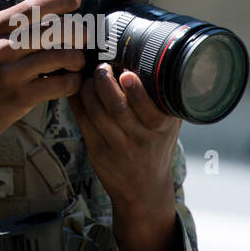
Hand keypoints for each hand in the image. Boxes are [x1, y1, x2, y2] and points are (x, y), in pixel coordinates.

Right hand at [0, 0, 85, 209]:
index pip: (32, 7)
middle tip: (84, 37)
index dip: (58, 1)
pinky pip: (59, 84)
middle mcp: (0, 46)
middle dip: (75, 32)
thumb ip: (6, 31)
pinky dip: (72, 83)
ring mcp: (10, 72)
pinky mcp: (20, 96)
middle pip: (52, 30)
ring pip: (60, 56)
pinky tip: (72, 83)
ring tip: (79, 62)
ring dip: (77, 59)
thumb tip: (41, 16)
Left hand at [68, 62, 180, 216]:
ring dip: (88, 90)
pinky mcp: (97, 152)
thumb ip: (167, 99)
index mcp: (162, 129)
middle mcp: (140, 139)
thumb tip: (157, 60)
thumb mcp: (171, 126)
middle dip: (104, 82)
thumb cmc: (157, 147)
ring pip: (96, 113)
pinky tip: (78, 89)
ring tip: (90, 77)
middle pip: (117, 108)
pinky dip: (78, 101)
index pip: (148, 108)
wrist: (144, 190)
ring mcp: (117, 147)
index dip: (135, 90)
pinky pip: (83, 121)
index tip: (126, 74)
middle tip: (102, 67)